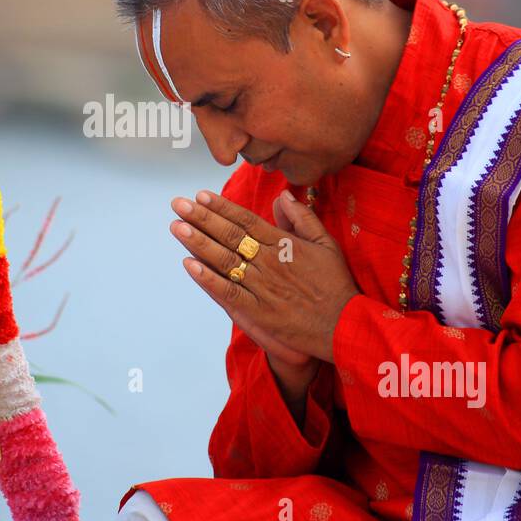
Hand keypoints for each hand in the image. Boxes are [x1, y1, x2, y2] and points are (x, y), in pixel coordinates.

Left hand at [171, 188, 357, 363]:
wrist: (344, 325)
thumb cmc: (335, 284)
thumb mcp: (326, 244)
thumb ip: (303, 218)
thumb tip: (282, 196)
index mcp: (284, 244)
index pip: (246, 220)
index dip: (222, 207)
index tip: (200, 195)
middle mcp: (269, 262)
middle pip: (230, 236)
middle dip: (202, 218)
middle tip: (178, 204)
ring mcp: (262, 287)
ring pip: (225, 260)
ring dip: (198, 243)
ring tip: (177, 227)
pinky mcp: (258, 311)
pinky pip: (228, 292)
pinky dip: (208, 279)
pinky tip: (189, 265)